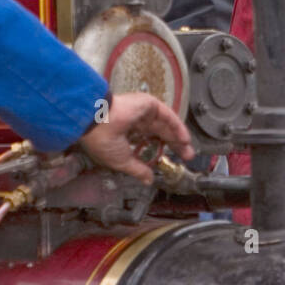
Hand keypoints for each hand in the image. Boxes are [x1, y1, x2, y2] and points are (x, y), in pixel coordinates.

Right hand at [77, 92, 194, 183]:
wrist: (95, 122)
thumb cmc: (101, 140)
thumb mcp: (122, 161)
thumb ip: (138, 169)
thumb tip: (148, 180)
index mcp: (126, 132)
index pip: (148, 140)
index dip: (160, 151)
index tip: (169, 162)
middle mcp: (135, 121)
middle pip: (161, 133)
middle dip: (174, 145)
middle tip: (186, 157)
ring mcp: (142, 112)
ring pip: (165, 125)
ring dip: (178, 138)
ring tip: (188, 151)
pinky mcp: (148, 104)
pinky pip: (167, 115)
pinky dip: (177, 127)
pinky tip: (184, 139)